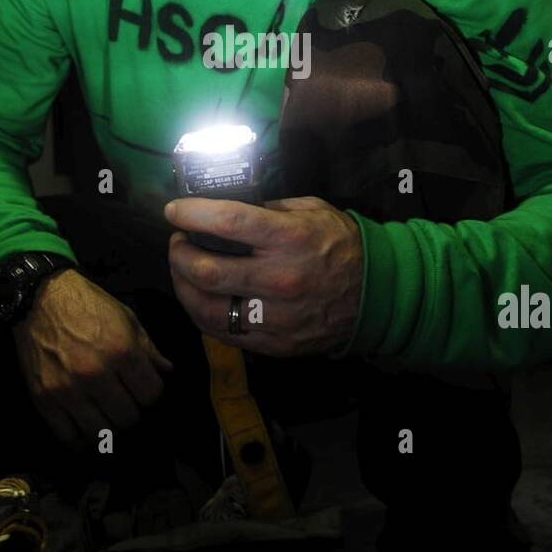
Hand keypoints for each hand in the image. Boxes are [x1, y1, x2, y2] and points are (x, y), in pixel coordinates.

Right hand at [12, 269, 172, 445]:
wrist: (40, 298)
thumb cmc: (88, 304)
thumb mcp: (126, 318)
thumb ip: (148, 348)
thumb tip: (167, 371)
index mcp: (121, 351)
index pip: (151, 395)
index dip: (151, 393)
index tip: (144, 388)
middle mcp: (96, 374)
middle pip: (128, 417)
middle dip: (131, 411)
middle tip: (125, 401)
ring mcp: (68, 389)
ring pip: (101, 433)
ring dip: (108, 427)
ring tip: (106, 416)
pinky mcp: (44, 399)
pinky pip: (67, 436)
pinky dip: (80, 439)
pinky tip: (85, 430)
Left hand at [164, 196, 362, 356]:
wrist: (377, 295)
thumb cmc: (341, 244)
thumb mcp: (312, 211)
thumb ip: (269, 208)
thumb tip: (226, 209)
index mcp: (289, 238)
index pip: (227, 222)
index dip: (191, 214)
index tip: (173, 210)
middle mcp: (279, 278)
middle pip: (206, 270)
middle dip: (179, 254)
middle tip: (178, 242)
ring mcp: (275, 316)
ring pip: (206, 308)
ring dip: (183, 286)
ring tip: (184, 271)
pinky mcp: (274, 343)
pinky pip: (223, 332)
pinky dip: (202, 313)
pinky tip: (201, 297)